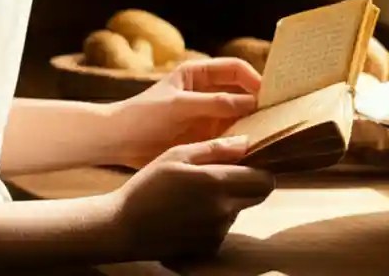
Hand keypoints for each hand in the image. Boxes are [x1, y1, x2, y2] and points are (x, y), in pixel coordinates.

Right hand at [106, 136, 275, 261]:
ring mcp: (218, 232)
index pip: (265, 179)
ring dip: (229, 202)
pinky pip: (224, 228)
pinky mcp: (209, 247)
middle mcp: (223, 210)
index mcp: (217, 183)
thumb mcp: (176, 156)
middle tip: (222, 176)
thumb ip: (214, 149)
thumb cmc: (147, 186)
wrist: (123, 227)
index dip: (259, 169)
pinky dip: (215, 220)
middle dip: (248, 184)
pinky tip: (190, 214)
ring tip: (196, 196)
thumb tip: (246, 141)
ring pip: (240, 211)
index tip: (245, 163)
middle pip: (258, 196)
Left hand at [109, 58, 262, 168]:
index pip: (235, 68)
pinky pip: (230, 135)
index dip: (254, 78)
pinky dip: (242, 140)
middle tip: (279, 115)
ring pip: (239, 115)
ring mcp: (207, 115)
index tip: (269, 95)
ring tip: (269, 134)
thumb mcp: (181, 106)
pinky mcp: (205, 137)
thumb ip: (216, 103)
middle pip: (241, 92)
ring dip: (252, 123)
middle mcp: (206, 92)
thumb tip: (253, 103)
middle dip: (258, 101)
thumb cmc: (144, 115)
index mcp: (198, 73)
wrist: (118, 142)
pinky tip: (252, 149)